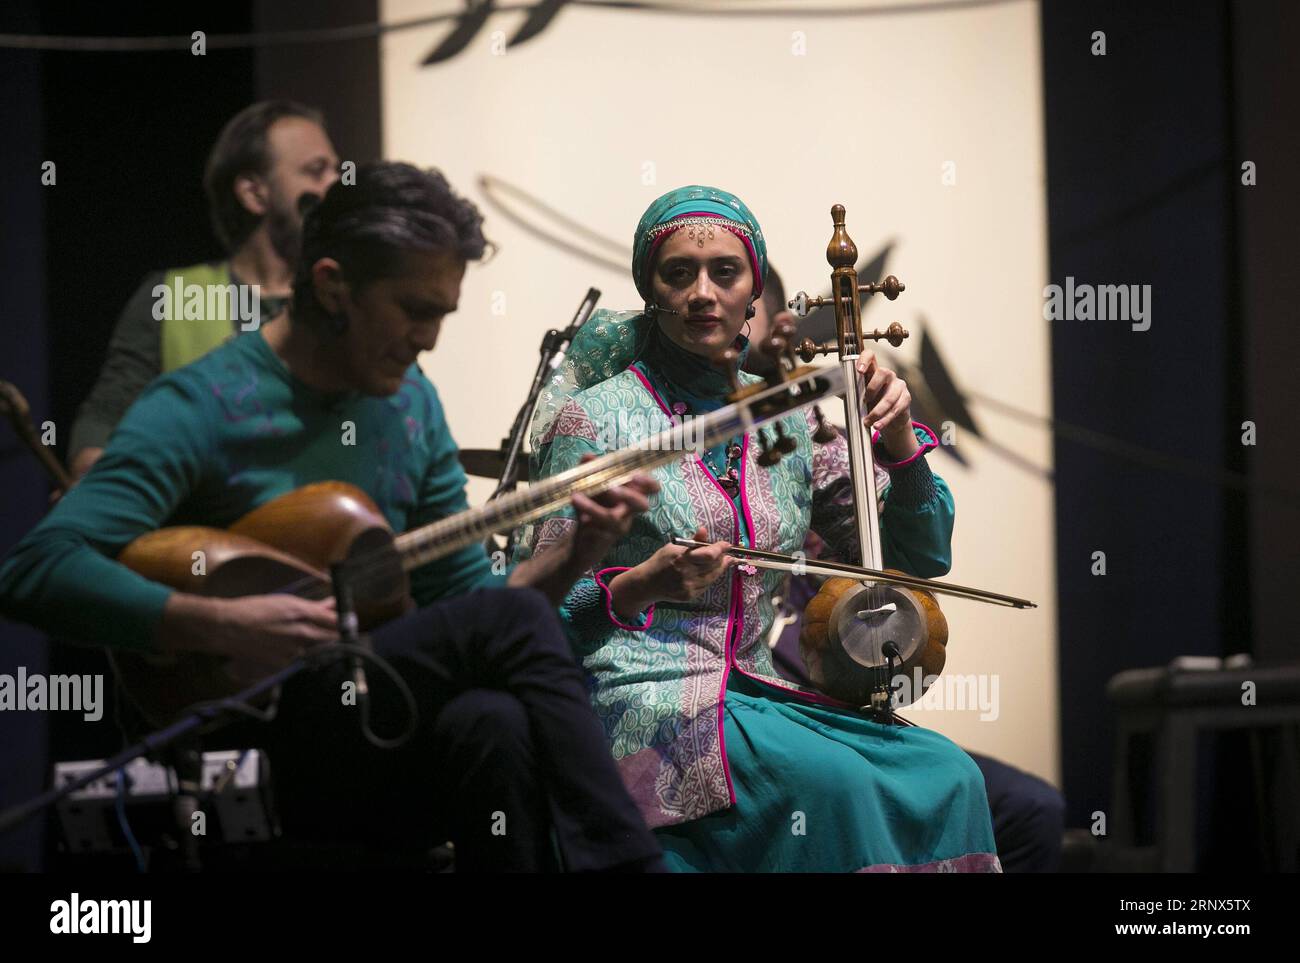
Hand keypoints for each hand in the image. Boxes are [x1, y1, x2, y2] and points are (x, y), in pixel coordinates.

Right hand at [159, 593, 336, 673]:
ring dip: (319, 647)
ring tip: (305, 642)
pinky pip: (300, 660)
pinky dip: (300, 655)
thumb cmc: (254, 609)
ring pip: (317, 651)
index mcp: (302, 613)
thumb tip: (332, 604)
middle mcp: (300, 633)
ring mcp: (292, 650)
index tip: (350, 624)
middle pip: (331, 639)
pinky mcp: (283, 664)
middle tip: (339, 635)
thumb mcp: (285, 602)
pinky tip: (288, 648)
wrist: (227, 628)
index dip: (346, 624)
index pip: (336, 621)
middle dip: (337, 637)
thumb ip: (313, 607)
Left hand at [567, 455, 659, 571]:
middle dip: (629, 495)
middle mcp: (630, 511)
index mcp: (631, 494)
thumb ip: (590, 469)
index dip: (649, 482)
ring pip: (612, 517)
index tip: (635, 474)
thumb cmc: (593, 507)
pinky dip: (584, 516)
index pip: (651, 488)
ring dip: (592, 506)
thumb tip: (589, 457)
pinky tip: (575, 512)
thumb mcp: (590, 485)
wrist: (583, 539)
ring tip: (575, 497)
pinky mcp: (606, 539)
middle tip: (611, 488)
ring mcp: (620, 526)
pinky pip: (597, 528)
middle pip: (642, 505)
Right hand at [610, 526, 734, 617]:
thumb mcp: (673, 547)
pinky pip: (707, 584)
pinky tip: (709, 571)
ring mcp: (690, 587)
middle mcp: (687, 574)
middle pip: (714, 565)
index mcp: (682, 559)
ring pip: (714, 576)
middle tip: (727, 554)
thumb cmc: (661, 561)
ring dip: (720, 568)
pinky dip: (711, 576)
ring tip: (723, 561)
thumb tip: (704, 530)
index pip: (709, 554)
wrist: (647, 584)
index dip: (721, 549)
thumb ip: (692, 541)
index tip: (727, 545)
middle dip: (723, 558)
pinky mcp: (691, 596)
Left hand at [855, 350, 917, 459]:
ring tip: (868, 422)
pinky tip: (877, 425)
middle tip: (863, 402)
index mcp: (873, 371)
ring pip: (890, 396)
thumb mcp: (857, 397)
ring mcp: (898, 386)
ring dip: (877, 411)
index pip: (870, 356)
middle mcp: (888, 375)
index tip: (859, 370)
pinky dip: (885, 419)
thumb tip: (829, 389)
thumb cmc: (871, 404)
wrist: (889, 420)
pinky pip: (896, 409)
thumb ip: (846, 391)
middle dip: (872, 388)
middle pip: (883, 372)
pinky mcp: (905, 399)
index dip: (865, 359)